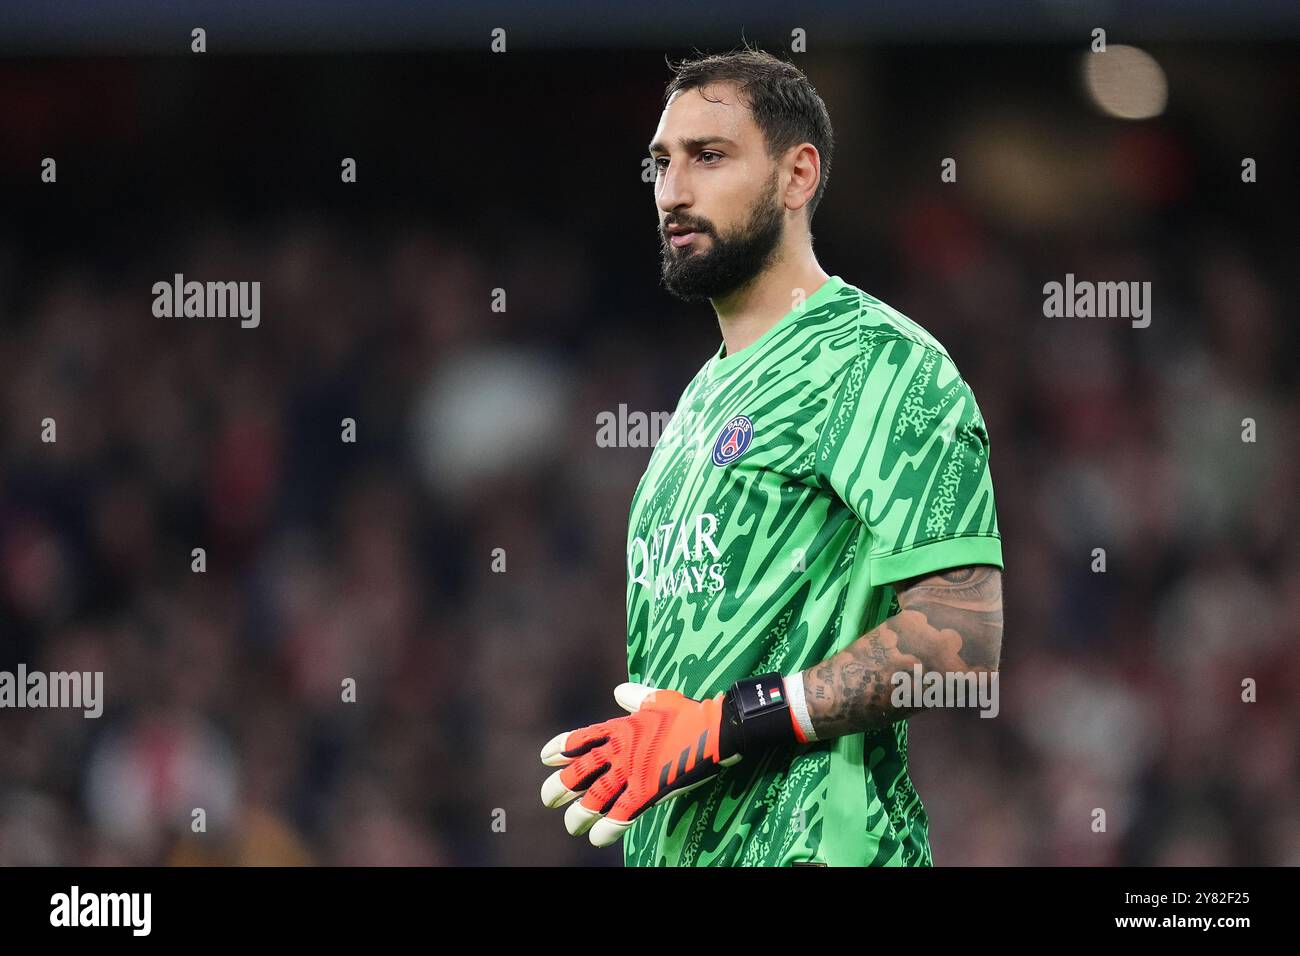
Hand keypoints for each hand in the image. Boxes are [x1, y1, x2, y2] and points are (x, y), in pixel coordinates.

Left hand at [540, 683, 740, 846]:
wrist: (715, 728)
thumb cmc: (687, 712)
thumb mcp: (657, 699)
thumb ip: (634, 697)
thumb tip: (619, 690)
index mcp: (619, 727)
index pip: (580, 739)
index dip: (560, 749)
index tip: (546, 758)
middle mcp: (620, 750)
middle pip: (579, 772)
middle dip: (560, 787)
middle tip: (548, 800)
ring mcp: (633, 771)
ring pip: (595, 797)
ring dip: (580, 814)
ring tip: (572, 825)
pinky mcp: (649, 791)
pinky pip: (621, 814)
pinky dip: (607, 828)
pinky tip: (597, 837)